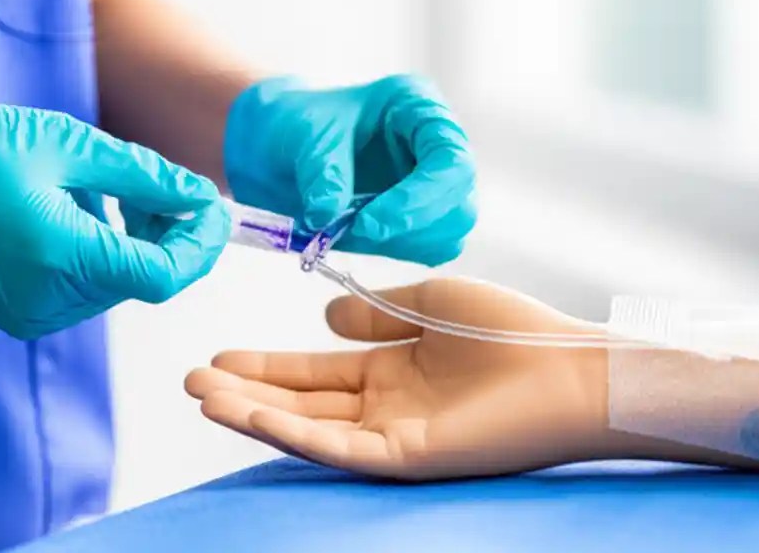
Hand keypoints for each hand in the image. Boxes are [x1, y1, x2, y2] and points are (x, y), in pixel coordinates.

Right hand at [0, 97, 229, 338]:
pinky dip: (97, 250)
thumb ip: (144, 175)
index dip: (201, 243)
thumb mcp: (65, 143)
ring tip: (95, 185)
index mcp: (61, 257)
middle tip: (152, 178)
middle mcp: (49, 301)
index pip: (165, 275)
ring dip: (130, 236)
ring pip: (117, 280)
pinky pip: (84, 286)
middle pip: (144, 276)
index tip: (214, 206)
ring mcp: (31, 315)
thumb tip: (203, 197)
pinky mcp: (19, 315)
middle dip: (165, 229)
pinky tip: (69, 209)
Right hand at [186, 279, 608, 479]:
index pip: (314, 372)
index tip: (219, 356)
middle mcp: (386, 406)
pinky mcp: (408, 456)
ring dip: (253, 414)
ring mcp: (394, 434)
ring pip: (309, 428)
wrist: (569, 366)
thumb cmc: (512, 330)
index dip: (266, 365)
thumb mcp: (428, 302)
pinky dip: (292, 432)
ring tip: (201, 397)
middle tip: (190, 382)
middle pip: (300, 402)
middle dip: (245, 392)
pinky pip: (338, 447)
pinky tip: (252, 416)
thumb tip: (323, 320)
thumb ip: (373, 314)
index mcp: (392, 370)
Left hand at [223, 75, 476, 265]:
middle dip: (409, 227)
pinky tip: (359, 237)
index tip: (369, 223)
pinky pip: (428, 248)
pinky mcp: (419, 215)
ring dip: (402, 243)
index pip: (451, 160)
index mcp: (418, 107)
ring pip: (450, 232)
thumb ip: (322, 172)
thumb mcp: (303, 134)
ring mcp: (432, 182)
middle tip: (354, 232)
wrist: (277, 145)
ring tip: (348, 230)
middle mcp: (435, 144)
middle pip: (459, 202)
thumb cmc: (296, 123)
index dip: (420, 198)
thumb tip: (328, 215)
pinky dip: (396, 251)